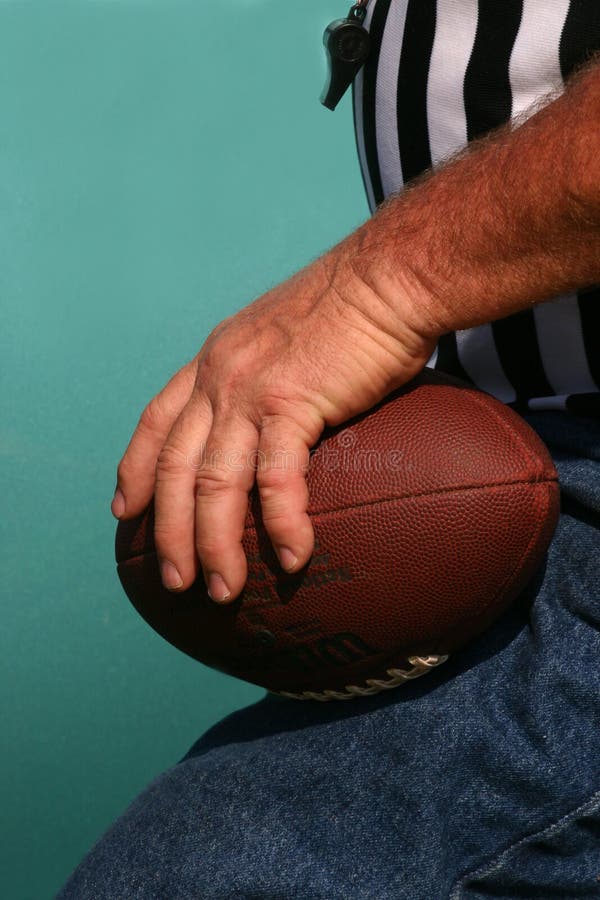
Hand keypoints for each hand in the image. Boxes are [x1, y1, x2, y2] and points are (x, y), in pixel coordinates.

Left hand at [111, 237, 435, 601]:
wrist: (388, 277)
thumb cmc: (350, 309)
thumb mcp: (284, 336)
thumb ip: (264, 376)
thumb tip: (273, 415)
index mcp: (214, 360)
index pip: (156, 421)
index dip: (136, 469)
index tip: (125, 511)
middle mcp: (219, 375)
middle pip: (176, 467)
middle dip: (168, 531)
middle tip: (172, 579)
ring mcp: (250, 389)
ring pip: (215, 483)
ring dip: (215, 546)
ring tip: (222, 591)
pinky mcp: (293, 401)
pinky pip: (277, 479)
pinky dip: (281, 525)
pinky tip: (293, 558)